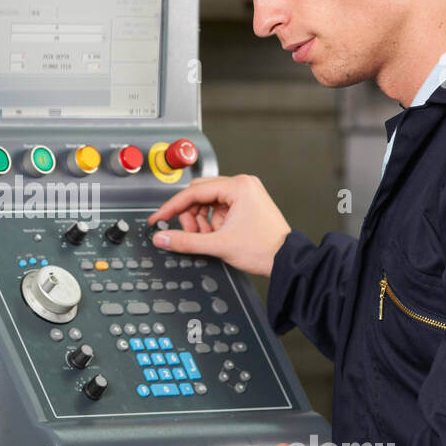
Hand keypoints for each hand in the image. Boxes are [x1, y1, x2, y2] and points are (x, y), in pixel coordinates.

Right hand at [146, 175, 290, 276]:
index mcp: (238, 186)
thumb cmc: (264, 249)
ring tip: (207, 237)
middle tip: (190, 234)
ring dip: (201, 220)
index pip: (194, 192)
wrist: (286, 261)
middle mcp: (242, 185)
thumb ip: (185, 241)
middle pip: (200, 194)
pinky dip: (212, 222)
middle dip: (191, 216)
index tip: (159, 218)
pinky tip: (216, 235)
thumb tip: (162, 237)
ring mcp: (246, 193)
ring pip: (208, 202)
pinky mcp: (247, 203)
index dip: (172, 207)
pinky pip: (219, 208)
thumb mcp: (218, 245)